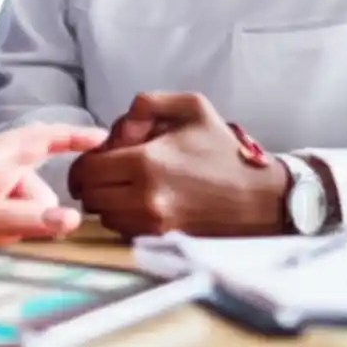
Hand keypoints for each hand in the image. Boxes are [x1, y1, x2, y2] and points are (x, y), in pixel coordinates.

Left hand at [70, 93, 288, 238]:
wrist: (262, 198)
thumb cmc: (224, 150)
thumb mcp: (191, 107)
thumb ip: (145, 105)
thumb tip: (118, 131)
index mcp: (146, 162)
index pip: (87, 170)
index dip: (84, 164)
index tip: (95, 160)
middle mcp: (145, 198)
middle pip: (90, 197)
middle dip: (93, 184)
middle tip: (108, 174)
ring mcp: (153, 225)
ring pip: (105, 217)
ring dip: (108, 202)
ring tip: (129, 188)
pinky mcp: (162, 242)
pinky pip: (124, 232)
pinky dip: (125, 219)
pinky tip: (143, 205)